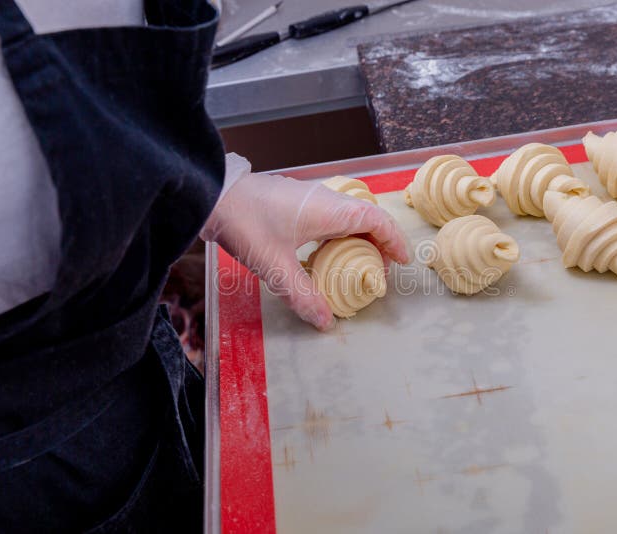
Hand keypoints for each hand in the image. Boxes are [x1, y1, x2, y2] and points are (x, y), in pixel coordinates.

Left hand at [201, 154, 408, 330]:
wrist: (213, 196)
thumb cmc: (247, 224)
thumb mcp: (275, 266)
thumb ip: (302, 295)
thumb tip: (325, 322)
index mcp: (330, 210)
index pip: (377, 220)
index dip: (394, 240)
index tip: (403, 261)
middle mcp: (325, 199)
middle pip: (366, 217)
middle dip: (378, 243)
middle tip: (378, 270)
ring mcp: (309, 198)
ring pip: (347, 216)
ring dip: (357, 239)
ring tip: (356, 265)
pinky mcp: (294, 202)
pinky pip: (329, 217)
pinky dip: (338, 235)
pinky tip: (324, 254)